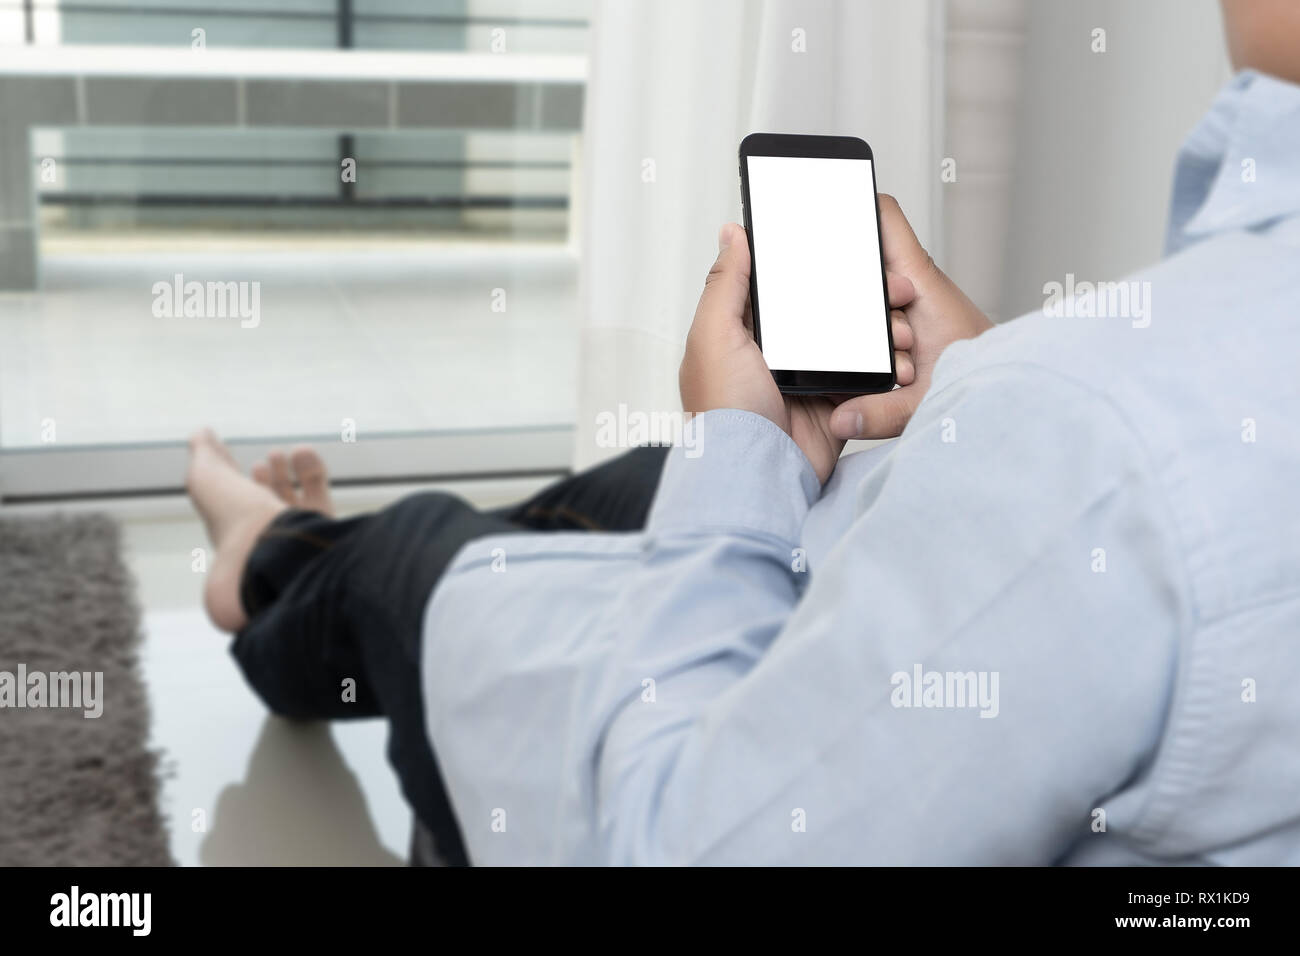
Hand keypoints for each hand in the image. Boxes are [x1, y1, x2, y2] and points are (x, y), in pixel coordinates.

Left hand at [679, 223, 917, 482]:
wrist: (756, 474)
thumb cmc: (724, 411)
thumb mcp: (714, 336)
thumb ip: (726, 283)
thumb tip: (731, 235)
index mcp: (742, 335)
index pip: (781, 289)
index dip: (813, 268)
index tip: (846, 250)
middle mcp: (774, 356)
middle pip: (824, 312)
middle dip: (859, 299)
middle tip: (890, 288)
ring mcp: (805, 381)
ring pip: (850, 342)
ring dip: (878, 332)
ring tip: (899, 323)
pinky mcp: (831, 406)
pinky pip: (864, 379)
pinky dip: (883, 368)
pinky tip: (898, 355)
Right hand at [827, 194, 992, 439]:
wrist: (1019, 392)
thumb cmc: (989, 382)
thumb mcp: (926, 403)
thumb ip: (881, 413)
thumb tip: (841, 418)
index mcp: (921, 283)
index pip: (883, 218)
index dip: (852, 205)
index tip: (825, 209)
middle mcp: (918, 287)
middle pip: (867, 268)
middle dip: (859, 302)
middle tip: (889, 341)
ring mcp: (918, 304)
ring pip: (874, 301)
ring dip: (873, 333)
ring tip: (904, 366)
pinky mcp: (919, 324)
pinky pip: (885, 323)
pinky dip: (881, 343)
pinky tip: (896, 371)